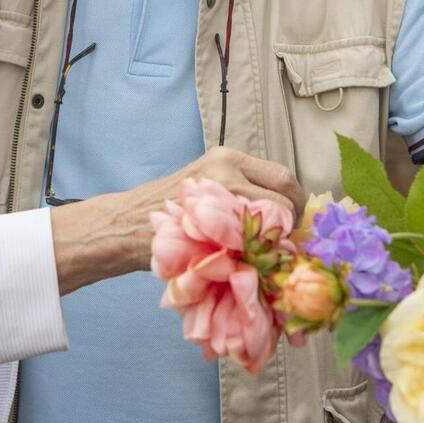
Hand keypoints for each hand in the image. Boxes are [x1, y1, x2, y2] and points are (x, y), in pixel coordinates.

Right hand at [49, 147, 302, 293]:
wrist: (127, 224)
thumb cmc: (172, 214)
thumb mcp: (207, 190)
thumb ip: (241, 194)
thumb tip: (285, 218)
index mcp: (229, 158)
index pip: (283, 176)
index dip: (296, 203)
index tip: (295, 224)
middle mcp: (228, 168)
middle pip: (285, 194)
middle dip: (294, 222)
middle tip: (290, 244)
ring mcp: (219, 193)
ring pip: (275, 218)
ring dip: (281, 239)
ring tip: (273, 255)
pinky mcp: (212, 222)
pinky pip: (254, 239)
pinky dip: (262, 253)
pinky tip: (255, 263)